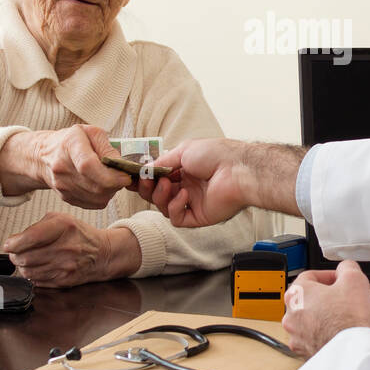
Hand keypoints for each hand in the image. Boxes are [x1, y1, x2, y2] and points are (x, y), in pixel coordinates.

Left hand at [2, 213, 140, 286]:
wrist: (102, 253)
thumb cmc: (78, 234)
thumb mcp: (60, 219)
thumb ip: (35, 227)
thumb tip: (13, 241)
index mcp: (63, 227)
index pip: (29, 238)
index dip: (13, 243)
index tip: (9, 244)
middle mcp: (65, 247)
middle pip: (25, 258)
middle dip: (15, 255)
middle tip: (16, 252)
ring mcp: (65, 266)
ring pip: (28, 271)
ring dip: (23, 266)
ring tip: (28, 259)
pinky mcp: (64, 281)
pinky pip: (37, 281)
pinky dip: (33, 275)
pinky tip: (39, 267)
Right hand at [32, 124, 132, 209]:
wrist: (43, 156)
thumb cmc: (70, 141)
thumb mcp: (90, 132)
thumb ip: (107, 147)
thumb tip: (121, 164)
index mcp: (69, 145)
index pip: (88, 166)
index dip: (110, 175)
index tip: (125, 176)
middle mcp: (62, 168)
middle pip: (96, 186)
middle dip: (116, 183)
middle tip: (121, 175)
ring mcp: (62, 186)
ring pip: (98, 198)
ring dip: (111, 190)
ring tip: (110, 177)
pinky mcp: (66, 198)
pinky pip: (93, 204)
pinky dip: (103, 196)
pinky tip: (101, 184)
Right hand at [134, 138, 251, 227]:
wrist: (237, 168)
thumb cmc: (216, 155)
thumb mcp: (184, 150)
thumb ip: (162, 161)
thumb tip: (146, 169)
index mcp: (184, 170)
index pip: (158, 178)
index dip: (144, 179)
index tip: (133, 177)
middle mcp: (187, 187)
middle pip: (156, 194)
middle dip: (148, 188)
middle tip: (147, 180)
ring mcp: (192, 203)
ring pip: (163, 207)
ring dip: (160, 196)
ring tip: (168, 185)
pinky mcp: (198, 217)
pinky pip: (177, 218)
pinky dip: (175, 207)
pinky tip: (184, 195)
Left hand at [281, 260, 369, 356]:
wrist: (353, 352)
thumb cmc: (349, 320)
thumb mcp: (354, 279)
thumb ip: (347, 268)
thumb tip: (345, 269)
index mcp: (296, 295)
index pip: (310, 276)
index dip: (330, 275)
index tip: (341, 279)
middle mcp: (291, 317)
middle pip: (312, 299)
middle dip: (331, 298)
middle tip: (347, 298)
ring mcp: (298, 337)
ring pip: (315, 320)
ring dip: (332, 317)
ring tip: (351, 318)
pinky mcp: (307, 352)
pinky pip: (319, 337)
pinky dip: (332, 334)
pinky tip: (348, 334)